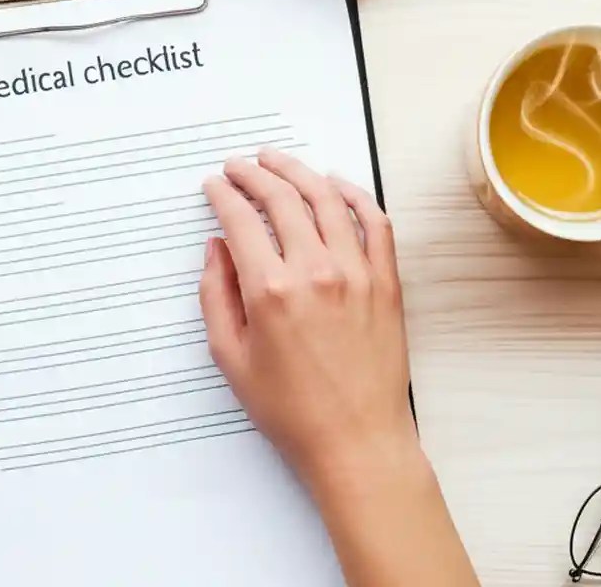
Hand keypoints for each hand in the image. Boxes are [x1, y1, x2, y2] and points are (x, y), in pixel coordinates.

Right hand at [199, 148, 416, 486]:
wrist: (356, 441)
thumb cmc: (291, 410)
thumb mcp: (231, 358)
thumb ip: (216, 296)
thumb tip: (217, 249)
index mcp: (270, 291)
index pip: (242, 221)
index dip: (223, 196)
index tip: (215, 187)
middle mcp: (315, 272)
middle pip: (282, 199)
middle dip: (255, 174)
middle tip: (239, 166)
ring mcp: (356, 273)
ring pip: (327, 199)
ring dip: (299, 172)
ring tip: (278, 160)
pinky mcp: (386, 282)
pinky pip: (374, 222)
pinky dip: (354, 194)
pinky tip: (335, 184)